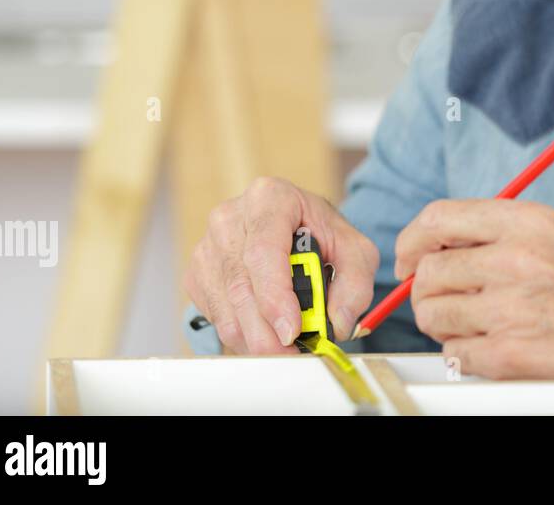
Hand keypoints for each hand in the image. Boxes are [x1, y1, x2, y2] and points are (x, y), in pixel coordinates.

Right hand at [184, 177, 379, 354]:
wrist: (295, 226)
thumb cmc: (321, 234)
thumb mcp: (354, 248)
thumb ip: (355, 282)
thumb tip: (337, 321)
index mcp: (270, 199)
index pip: (264, 251)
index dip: (275, 296)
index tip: (292, 330)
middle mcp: (230, 218)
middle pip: (241, 286)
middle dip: (267, 331)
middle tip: (294, 355)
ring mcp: (208, 246)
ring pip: (226, 308)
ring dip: (256, 338)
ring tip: (287, 348)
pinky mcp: (198, 274)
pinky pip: (215, 316)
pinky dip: (243, 335)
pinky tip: (266, 331)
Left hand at [394, 198, 553, 378]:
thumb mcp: (550, 232)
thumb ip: (494, 231)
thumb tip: (432, 244)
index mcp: (523, 223)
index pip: (437, 219)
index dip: (412, 241)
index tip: (409, 258)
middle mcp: (514, 261)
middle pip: (427, 273)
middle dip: (425, 290)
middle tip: (442, 298)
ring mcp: (510, 310)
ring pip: (433, 316)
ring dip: (443, 323)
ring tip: (473, 322)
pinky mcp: (510, 354)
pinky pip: (455, 354)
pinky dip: (465, 354)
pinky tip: (493, 344)